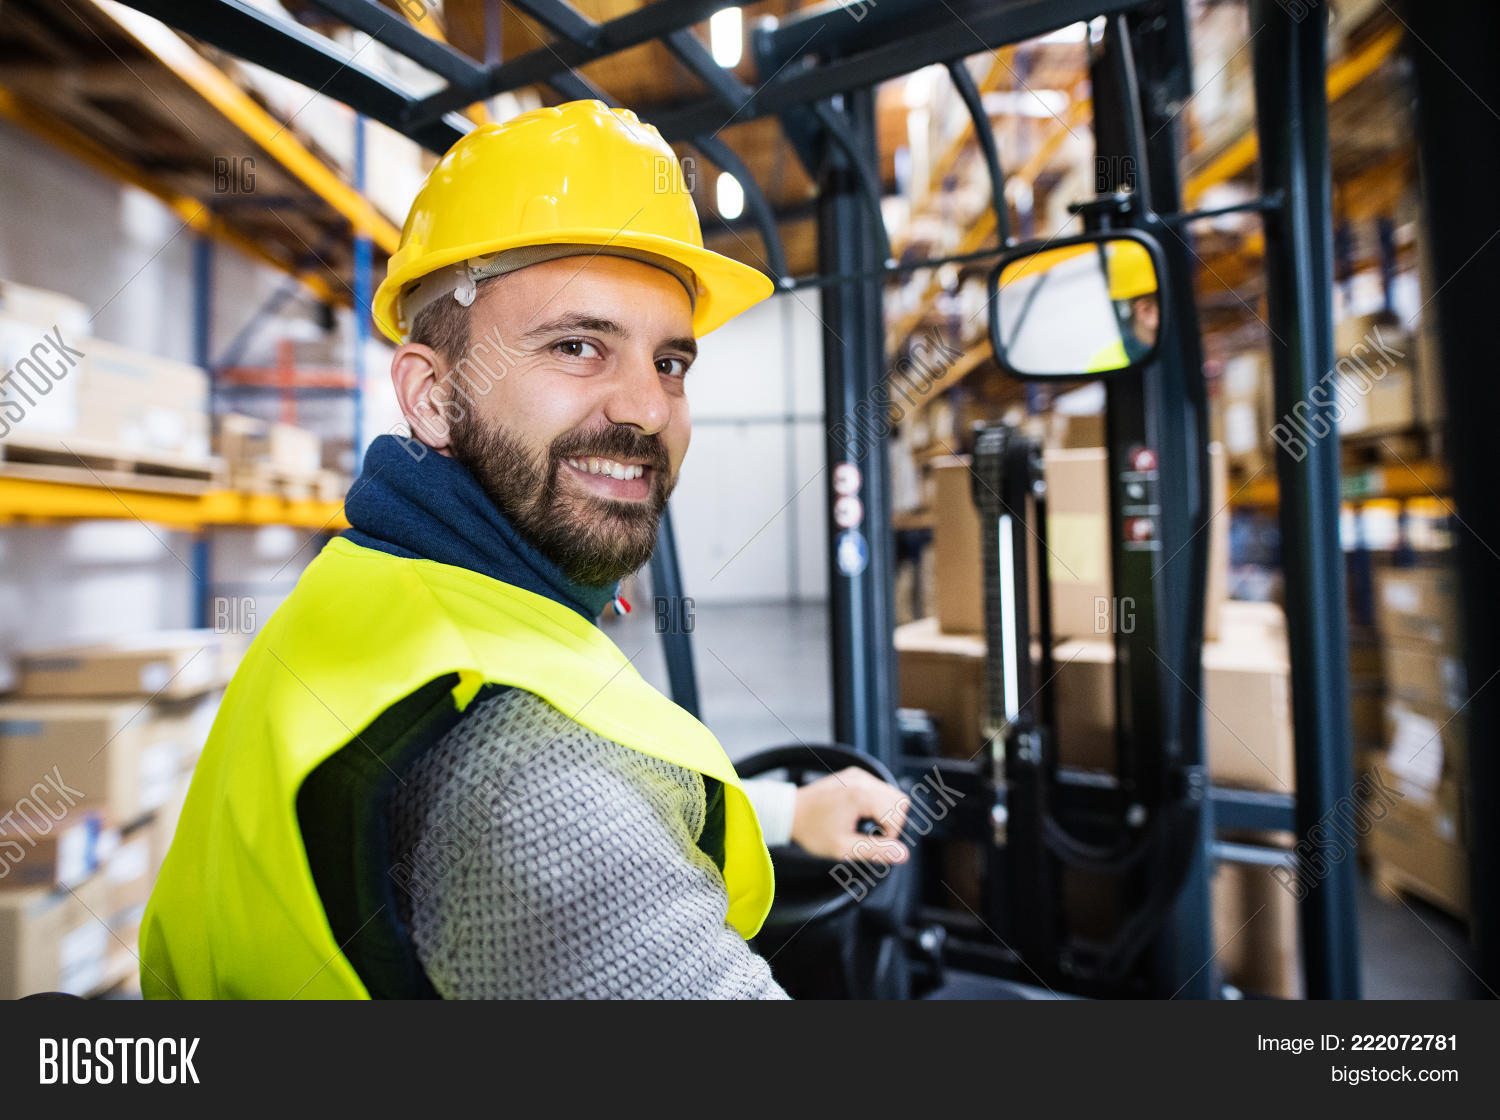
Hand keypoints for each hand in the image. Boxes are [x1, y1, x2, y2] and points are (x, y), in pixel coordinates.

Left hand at [790, 767, 909, 863]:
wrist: (790, 812)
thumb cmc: (812, 830)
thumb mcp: (842, 848)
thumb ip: (875, 851)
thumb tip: (904, 854)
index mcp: (860, 796)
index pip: (898, 814)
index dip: (890, 834)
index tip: (871, 842)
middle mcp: (861, 780)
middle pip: (900, 801)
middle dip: (892, 821)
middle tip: (870, 834)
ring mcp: (858, 775)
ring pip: (892, 793)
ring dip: (886, 812)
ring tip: (864, 824)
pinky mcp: (855, 775)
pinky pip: (880, 788)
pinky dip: (877, 802)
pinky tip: (859, 814)